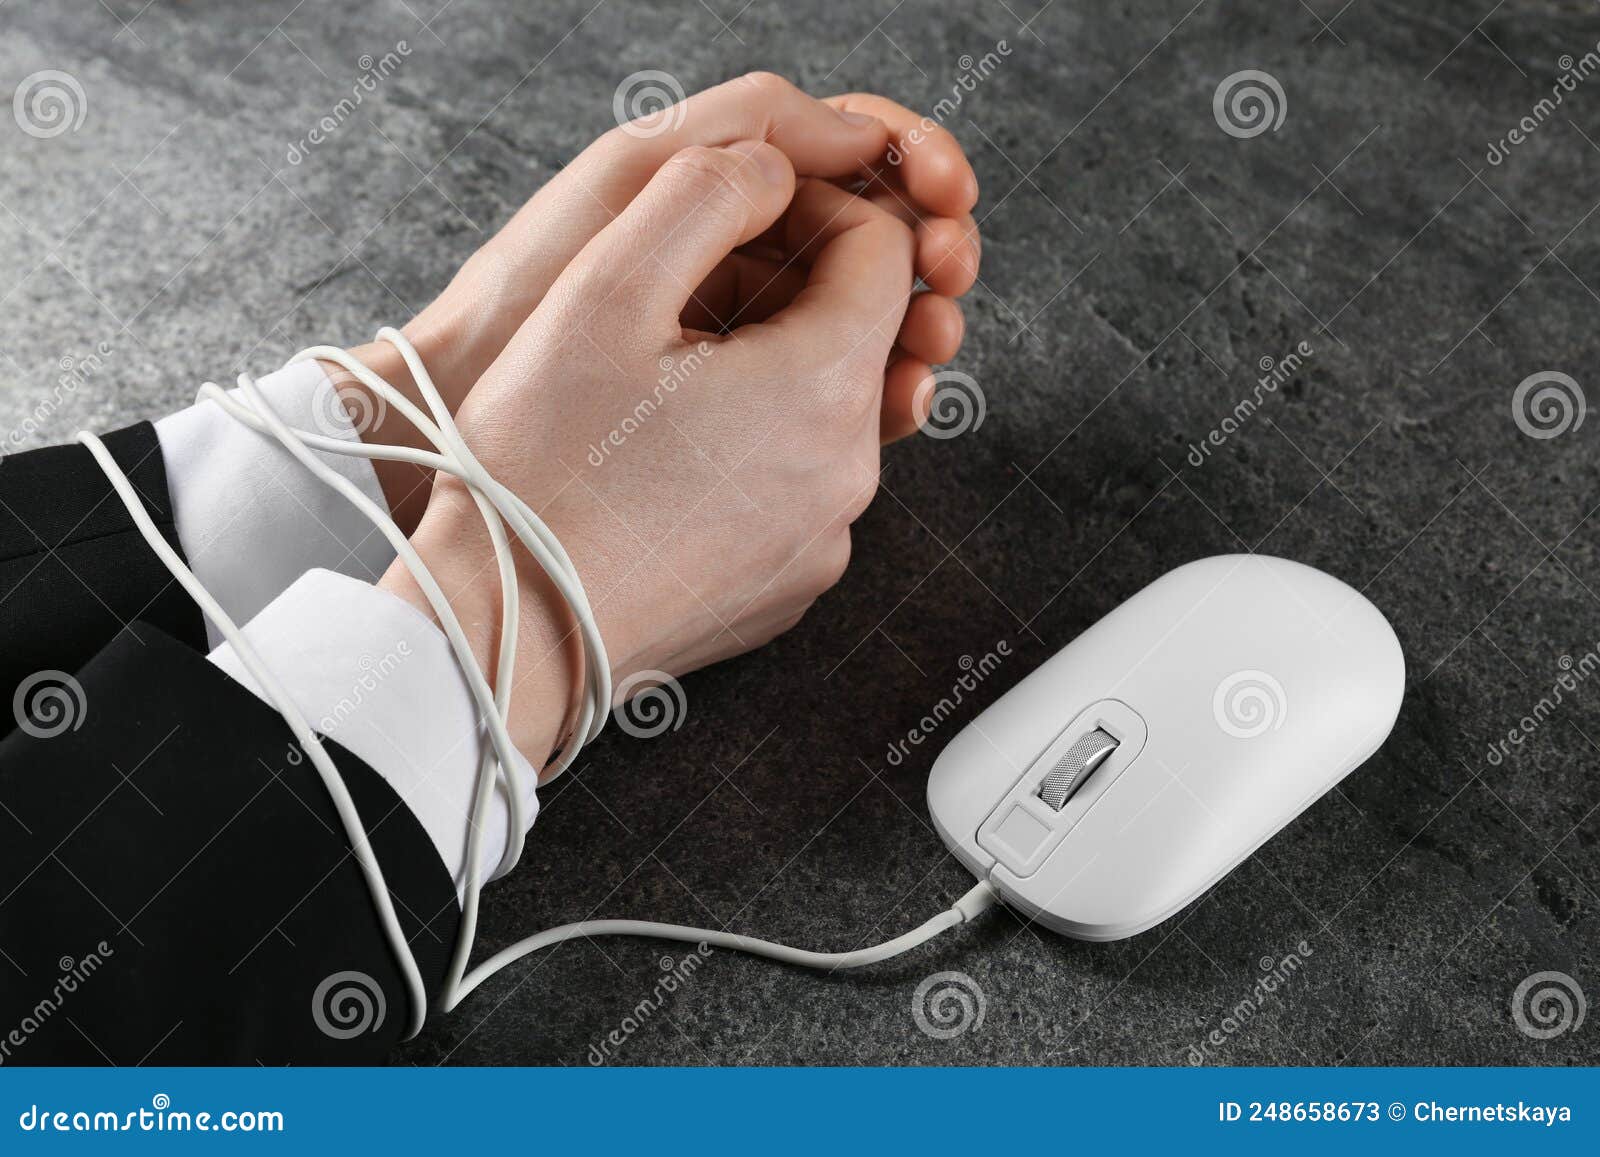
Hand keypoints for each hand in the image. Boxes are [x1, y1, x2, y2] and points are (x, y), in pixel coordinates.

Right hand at [380, 141, 915, 770]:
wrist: (506, 633)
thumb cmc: (540, 469)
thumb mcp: (603, 288)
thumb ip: (703, 192)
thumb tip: (772, 170)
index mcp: (823, 386)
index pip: (883, 250)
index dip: (812, 207)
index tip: (736, 218)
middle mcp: (848, 473)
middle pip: (859, 335)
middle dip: (788, 292)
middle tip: (685, 292)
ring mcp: (822, 541)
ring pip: (825, 413)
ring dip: (766, 372)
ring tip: (664, 378)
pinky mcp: (786, 587)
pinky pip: (796, 488)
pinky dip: (754, 453)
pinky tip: (668, 457)